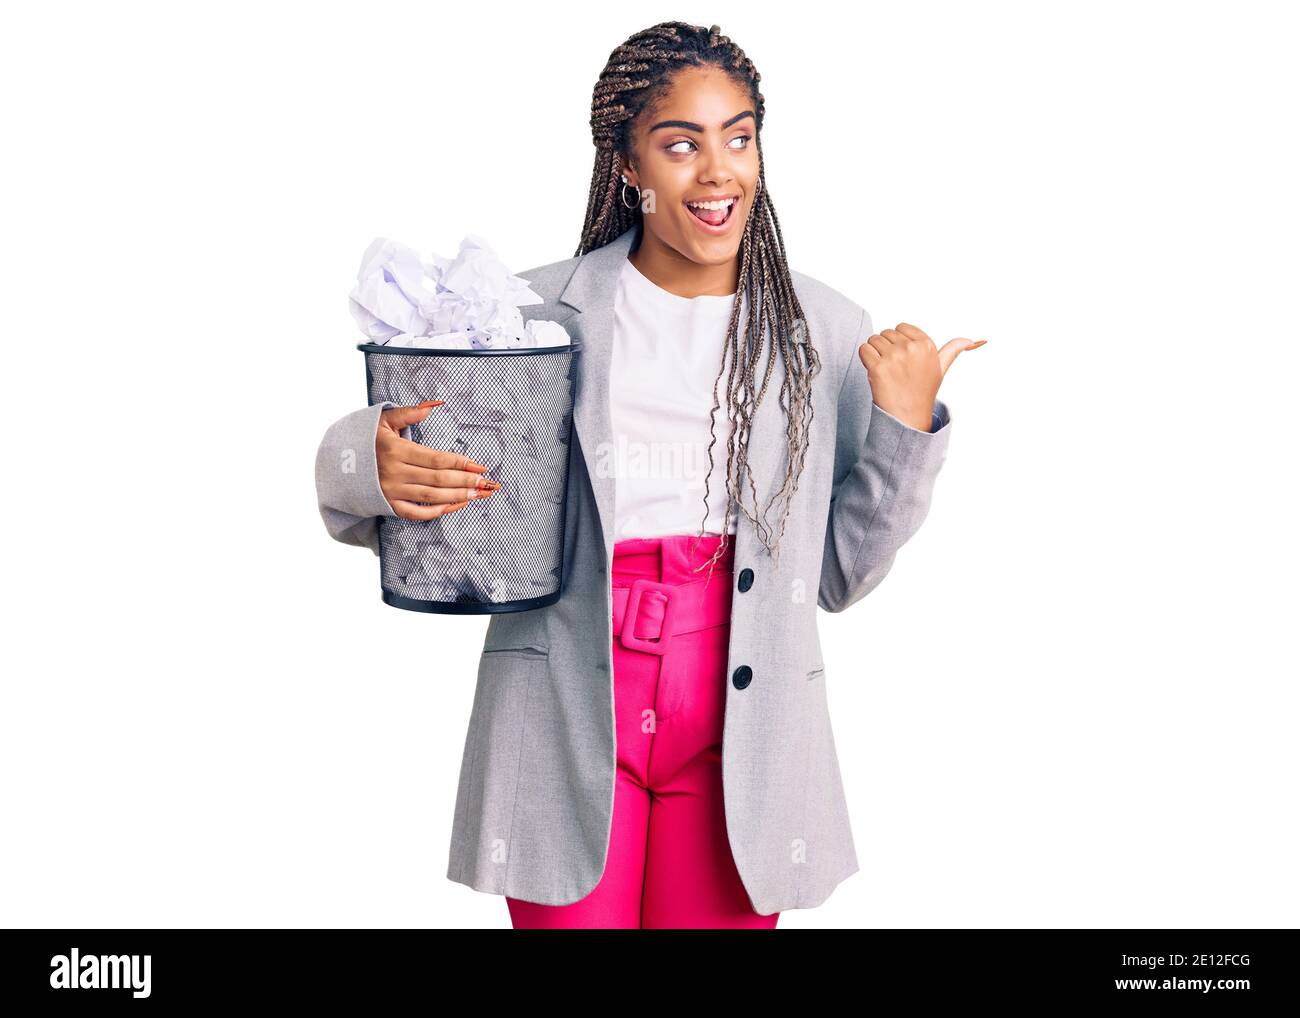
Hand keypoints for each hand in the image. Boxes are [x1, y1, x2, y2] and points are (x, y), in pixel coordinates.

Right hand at [376, 401, 501, 520]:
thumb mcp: (384, 420)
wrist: (339, 464)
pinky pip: (417, 513)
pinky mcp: (390, 505)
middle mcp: (395, 472)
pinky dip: (437, 512)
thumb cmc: (366, 439)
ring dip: (458, 496)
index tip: (479, 466)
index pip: (436, 459)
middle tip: (486, 483)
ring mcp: (392, 491)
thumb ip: (410, 412)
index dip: (460, 463)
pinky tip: (454, 505)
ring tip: (478, 495)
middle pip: (438, 479)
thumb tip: (435, 404)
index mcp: (396, 450)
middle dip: (465, 482)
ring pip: (432, 496)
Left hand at [857, 323, 985, 431]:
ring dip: (875, 354)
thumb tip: (977, 341)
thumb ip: (954, 350)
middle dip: (886, 348)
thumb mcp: (942, 368)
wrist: (909, 417)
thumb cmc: (923, 391)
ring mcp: (894, 358)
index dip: (898, 342)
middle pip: (885, 333)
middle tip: (896, 369)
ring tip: (887, 371)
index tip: (904, 359)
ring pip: (873, 340)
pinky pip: (864, 350)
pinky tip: (875, 371)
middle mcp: (911, 348)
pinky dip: (865, 359)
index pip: (901, 327)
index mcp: (926, 345)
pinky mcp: (878, 368)